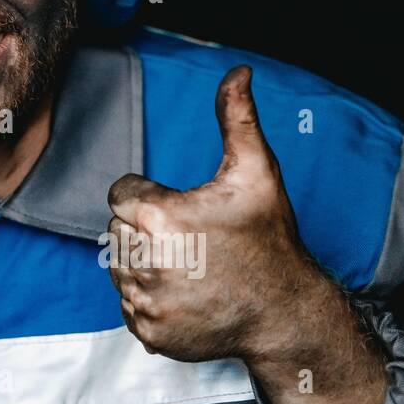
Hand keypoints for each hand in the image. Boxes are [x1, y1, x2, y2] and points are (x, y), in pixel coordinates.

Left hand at [105, 64, 322, 363]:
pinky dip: (150, 297)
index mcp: (157, 217)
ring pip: (120, 266)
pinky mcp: (147, 331)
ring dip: (145, 261)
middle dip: (146, 228)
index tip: (181, 207)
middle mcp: (142, 261)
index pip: (121, 192)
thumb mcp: (257, 172)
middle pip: (117, 229)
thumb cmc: (268, 239)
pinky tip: (186, 292)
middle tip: (191, 238)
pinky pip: (129, 303)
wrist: (285, 312)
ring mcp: (144, 302)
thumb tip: (237, 72)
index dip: (149, 195)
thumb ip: (237, 118)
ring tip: (190, 264)